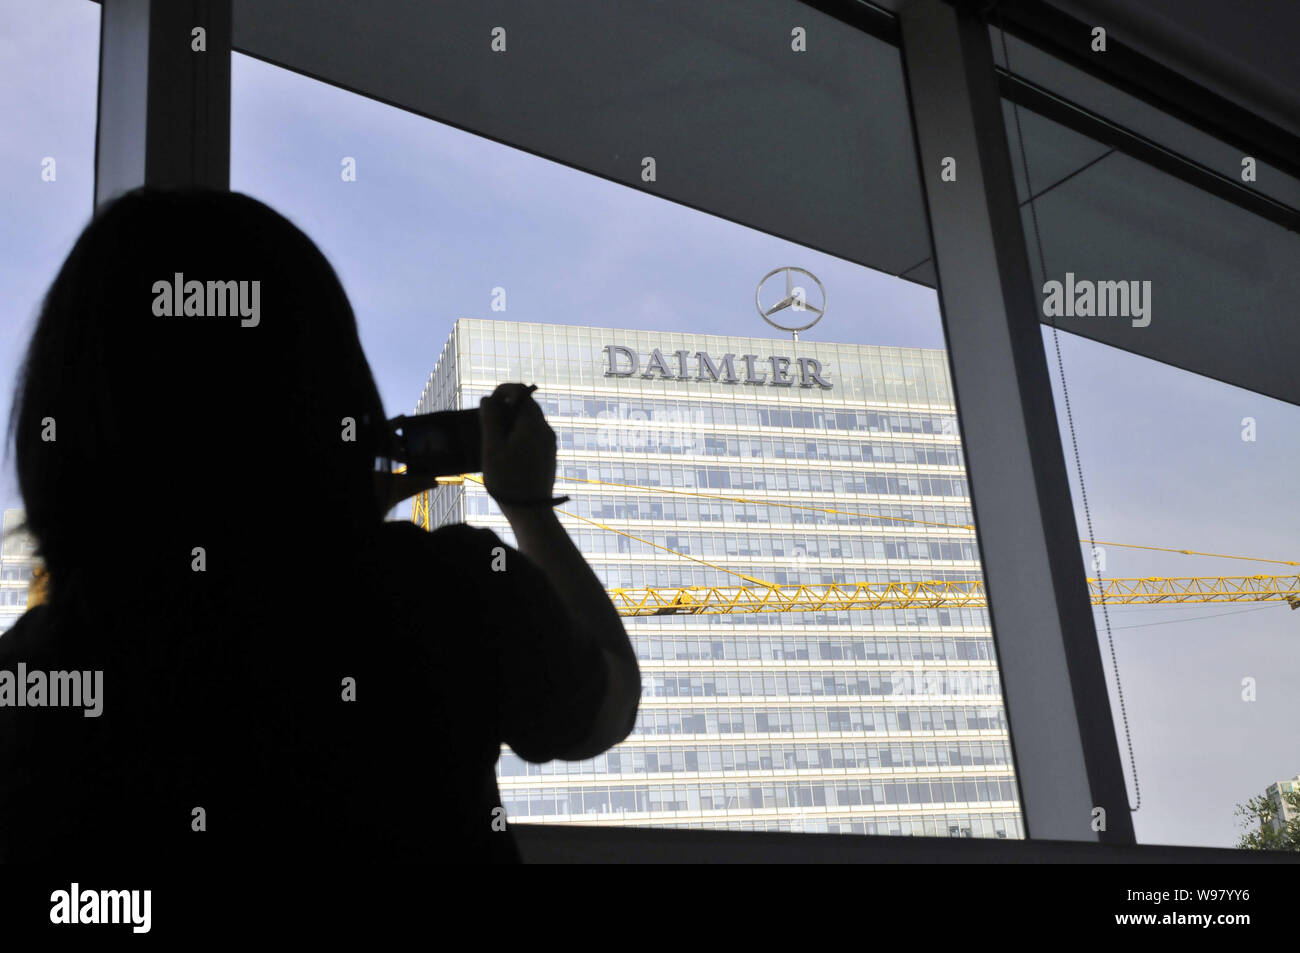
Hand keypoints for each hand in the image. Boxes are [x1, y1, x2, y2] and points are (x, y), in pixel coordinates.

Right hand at [480, 383, 554, 505]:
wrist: (531, 511)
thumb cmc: (507, 480)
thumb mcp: (492, 448)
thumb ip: (490, 420)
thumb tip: (488, 399)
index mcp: (532, 424)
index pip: (521, 391)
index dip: (502, 391)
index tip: (487, 403)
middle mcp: (545, 430)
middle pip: (527, 405)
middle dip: (506, 406)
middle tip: (487, 421)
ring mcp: (549, 443)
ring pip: (530, 420)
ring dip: (512, 420)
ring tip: (494, 438)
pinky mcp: (549, 455)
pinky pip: (534, 434)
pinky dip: (520, 433)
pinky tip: (507, 451)